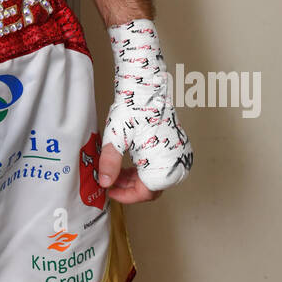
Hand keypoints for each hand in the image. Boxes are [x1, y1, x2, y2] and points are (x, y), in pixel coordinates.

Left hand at [99, 18, 192, 200]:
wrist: (147, 86)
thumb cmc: (134, 107)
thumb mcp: (117, 136)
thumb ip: (110, 162)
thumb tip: (104, 182)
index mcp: (163, 163)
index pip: (145, 193)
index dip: (125, 195)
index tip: (109, 191)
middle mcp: (175, 162)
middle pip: (151, 188)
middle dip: (129, 188)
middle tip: (110, 182)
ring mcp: (177, 155)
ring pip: (155, 179)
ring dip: (136, 179)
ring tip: (116, 173)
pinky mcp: (175, 148)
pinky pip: (160, 167)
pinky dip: (144, 170)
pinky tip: (128, 165)